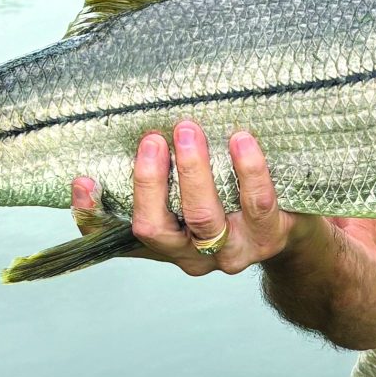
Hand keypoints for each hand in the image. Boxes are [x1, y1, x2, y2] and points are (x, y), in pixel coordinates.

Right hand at [72, 120, 317, 277]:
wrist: (292, 234)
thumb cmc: (230, 202)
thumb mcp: (192, 195)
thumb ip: (163, 174)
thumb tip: (133, 121)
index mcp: (164, 243)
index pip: (114, 238)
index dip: (92, 216)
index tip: (83, 179)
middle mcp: (191, 254)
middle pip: (155, 227)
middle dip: (149, 181)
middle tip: (153, 138)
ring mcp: (231, 250)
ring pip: (202, 217)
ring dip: (193, 171)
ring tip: (188, 130)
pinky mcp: (268, 236)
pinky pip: (256, 203)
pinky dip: (248, 169)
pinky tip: (241, 140)